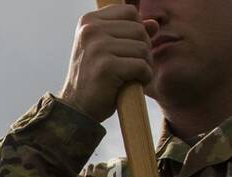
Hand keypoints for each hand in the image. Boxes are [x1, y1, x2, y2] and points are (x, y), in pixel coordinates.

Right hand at [59, 5, 156, 122]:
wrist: (77, 109)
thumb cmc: (94, 79)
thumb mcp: (109, 50)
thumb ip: (130, 33)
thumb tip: (154, 23)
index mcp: (89, 21)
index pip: (130, 13)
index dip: (136, 31)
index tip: (125, 50)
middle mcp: (91, 30)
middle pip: (139, 30)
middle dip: (142, 50)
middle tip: (129, 68)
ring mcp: (98, 47)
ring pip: (143, 48)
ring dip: (144, 65)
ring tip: (130, 77)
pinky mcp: (106, 66)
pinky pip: (141, 66)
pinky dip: (143, 78)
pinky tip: (131, 85)